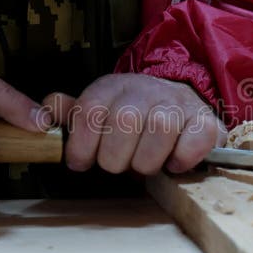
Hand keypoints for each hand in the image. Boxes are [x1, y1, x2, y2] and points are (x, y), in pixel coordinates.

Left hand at [43, 74, 225, 174]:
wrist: (180, 103)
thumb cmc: (133, 116)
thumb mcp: (98, 111)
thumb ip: (71, 114)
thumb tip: (46, 111)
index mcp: (113, 87)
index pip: (91, 110)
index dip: (82, 144)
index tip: (81, 162)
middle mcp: (146, 89)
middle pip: (125, 121)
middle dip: (115, 157)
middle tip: (117, 165)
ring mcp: (178, 104)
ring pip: (160, 128)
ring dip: (147, 160)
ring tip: (144, 165)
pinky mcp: (205, 122)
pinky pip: (194, 139)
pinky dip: (181, 159)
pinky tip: (172, 164)